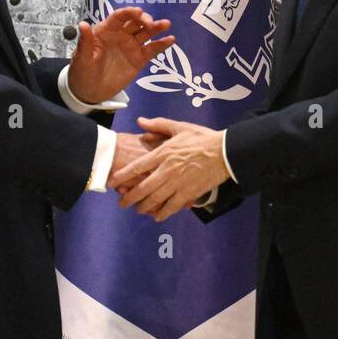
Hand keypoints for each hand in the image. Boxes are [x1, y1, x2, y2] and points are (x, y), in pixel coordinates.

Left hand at [69, 7, 173, 103]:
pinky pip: (152, 49)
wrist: (90, 92)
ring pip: (145, 33)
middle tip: (151, 24)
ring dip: (156, 27)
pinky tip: (171, 39)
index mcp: (105, 31)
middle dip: (144, 19)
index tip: (138, 12)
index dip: (128, 12)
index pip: (119, 17)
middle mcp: (120, 35)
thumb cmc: (82, 72)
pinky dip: (161, 44)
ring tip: (166, 24)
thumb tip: (83, 24)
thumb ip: (85, 42)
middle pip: (135, 22)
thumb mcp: (81, 58)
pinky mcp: (138, 59)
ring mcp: (131, 46)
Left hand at [109, 117, 228, 222]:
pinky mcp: (189, 193)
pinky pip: (172, 206)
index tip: (112, 182)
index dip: (123, 175)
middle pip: (143, 187)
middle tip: (121, 203)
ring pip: (156, 199)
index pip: (137, 166)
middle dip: (130, 197)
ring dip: (144, 206)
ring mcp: (178, 184)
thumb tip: (140, 121)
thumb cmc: (202, 137)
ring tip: (137, 210)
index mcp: (163, 153)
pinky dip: (163, 213)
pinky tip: (157, 217)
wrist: (225, 152)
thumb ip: (158, 125)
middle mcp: (167, 170)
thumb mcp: (180, 126)